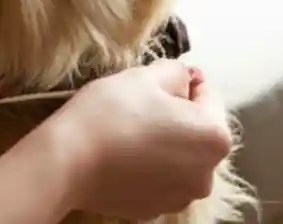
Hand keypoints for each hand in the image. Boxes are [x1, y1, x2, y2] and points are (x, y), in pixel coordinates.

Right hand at [45, 60, 232, 219]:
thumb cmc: (110, 112)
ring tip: (129, 131)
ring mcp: (180, 197)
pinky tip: (122, 155)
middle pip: (196, 132)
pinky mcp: (153, 210)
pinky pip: (157, 180)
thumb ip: (176, 72)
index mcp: (214, 137)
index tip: (158, 78)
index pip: (207, 96)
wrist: (68, 160)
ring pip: (178, 159)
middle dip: (175, 117)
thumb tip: (184, 80)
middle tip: (140, 104)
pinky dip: (147, 168)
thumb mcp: (146, 76)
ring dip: (163, 144)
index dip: (183, 81)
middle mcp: (206, 174)